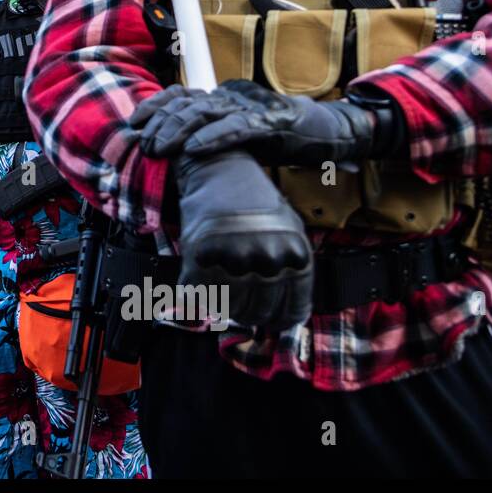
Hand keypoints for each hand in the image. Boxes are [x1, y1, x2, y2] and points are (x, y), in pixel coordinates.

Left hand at [137, 80, 376, 166]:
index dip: (156, 106)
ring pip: (206, 112)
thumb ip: (211, 138)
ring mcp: (253, 106)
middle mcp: (234, 96)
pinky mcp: (272, 121)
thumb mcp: (238, 136)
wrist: (330, 131)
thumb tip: (176, 154)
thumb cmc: (280, 137)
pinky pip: (237, 128)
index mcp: (224, 97)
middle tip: (145, 144)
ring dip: (179, 131)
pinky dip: (214, 138)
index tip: (134, 124)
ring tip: (161, 148)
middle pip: (187, 104)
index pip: (181, 95)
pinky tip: (194, 149)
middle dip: (161, 124)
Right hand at [174, 151, 312, 329]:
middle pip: (259, 312)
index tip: (270, 322)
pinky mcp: (202, 255)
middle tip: (239, 305)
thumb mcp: (289, 231)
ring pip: (229, 307)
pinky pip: (199, 293)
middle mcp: (268, 259)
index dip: (279, 321)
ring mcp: (235, 258)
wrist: (220, 170)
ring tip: (221, 290)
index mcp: (296, 255)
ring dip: (223, 305)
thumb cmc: (256, 199)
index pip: (291, 311)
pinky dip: (195, 294)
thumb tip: (291, 315)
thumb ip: (291, 270)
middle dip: (248, 313)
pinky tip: (198, 281)